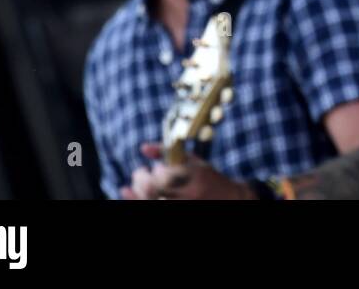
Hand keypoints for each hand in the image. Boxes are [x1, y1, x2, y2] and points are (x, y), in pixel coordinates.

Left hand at [120, 142, 255, 199]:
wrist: (230, 199)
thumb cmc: (209, 179)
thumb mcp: (194, 162)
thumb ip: (168, 152)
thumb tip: (143, 147)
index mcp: (195, 176)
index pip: (165, 176)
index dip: (155, 171)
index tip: (155, 168)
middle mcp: (190, 194)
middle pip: (153, 190)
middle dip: (140, 181)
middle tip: (140, 174)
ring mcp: (185, 205)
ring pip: (150, 201)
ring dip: (137, 192)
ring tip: (138, 185)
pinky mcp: (178, 210)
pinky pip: (151, 207)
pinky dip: (135, 200)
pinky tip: (128, 193)